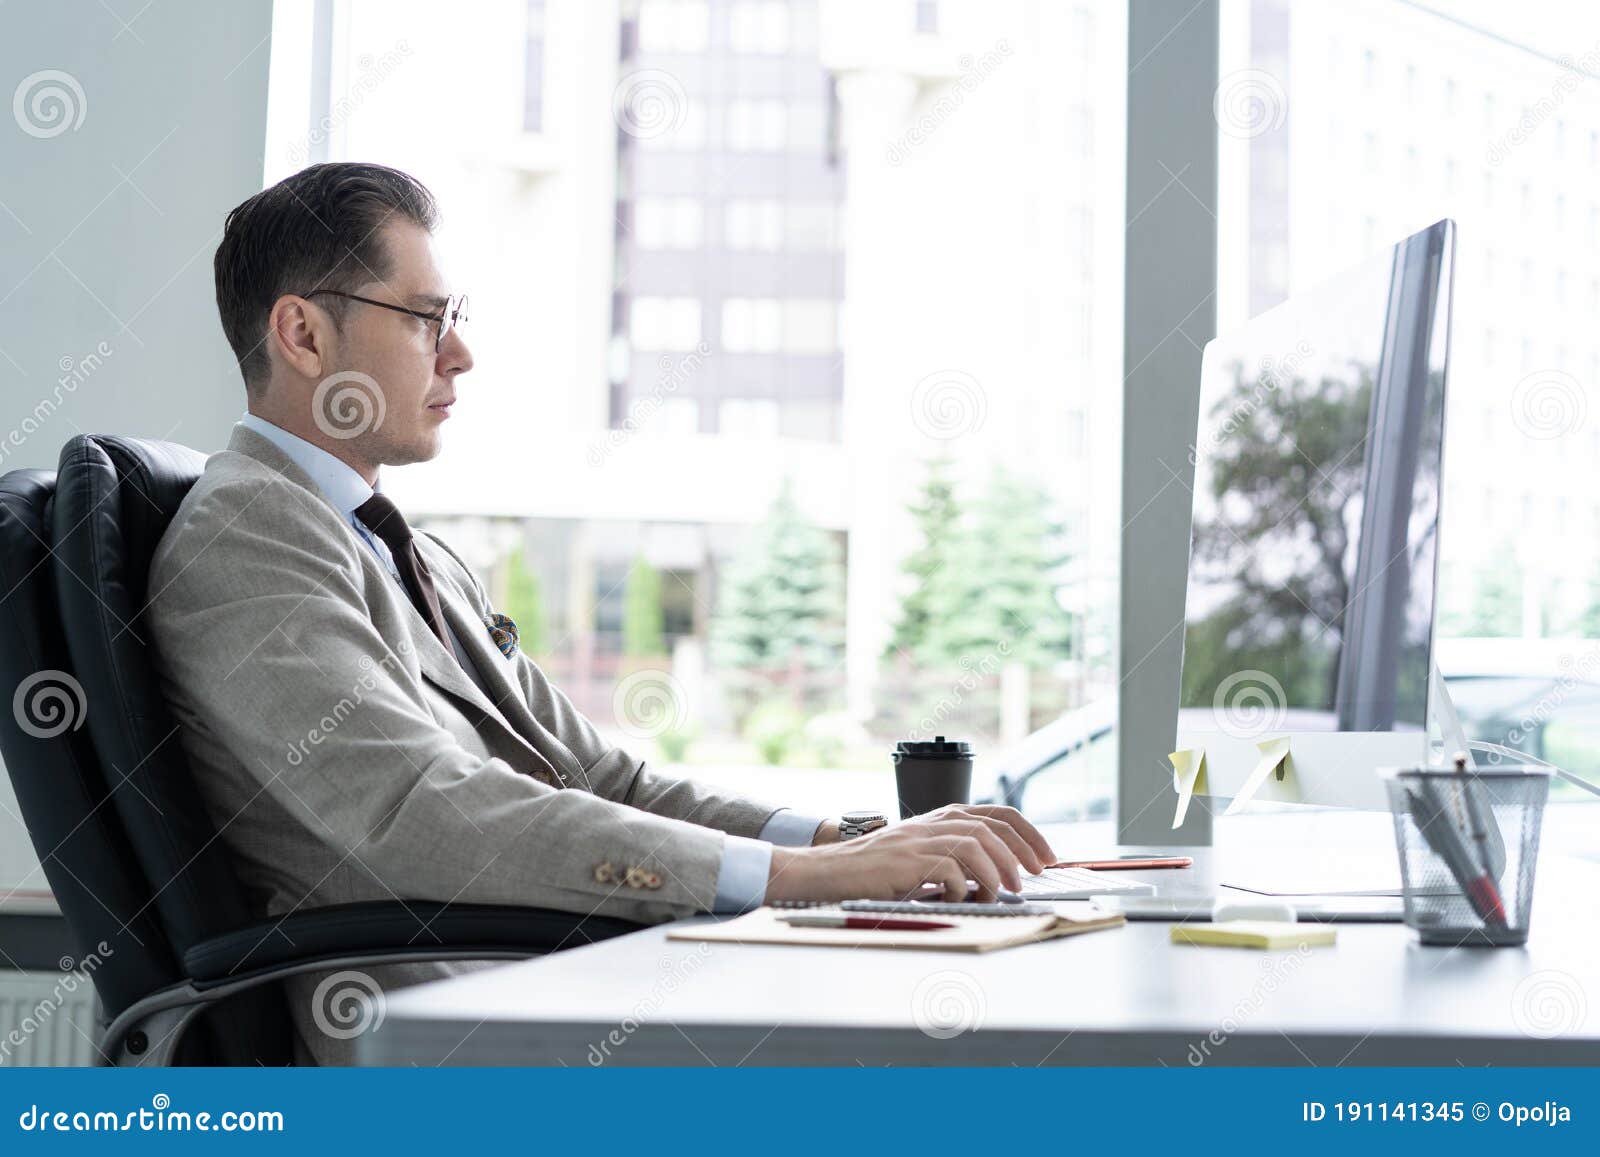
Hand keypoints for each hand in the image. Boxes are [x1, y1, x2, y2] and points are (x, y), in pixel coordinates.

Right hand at [767, 804, 1056, 902]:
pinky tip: (960, 897)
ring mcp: (923, 838)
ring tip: (1002, 891)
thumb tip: (1000, 873)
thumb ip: (955, 853)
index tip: (1046, 857)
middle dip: (1022, 853)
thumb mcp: (923, 851)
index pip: (999, 813)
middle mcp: (937, 821)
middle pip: (994, 827)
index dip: (1030, 834)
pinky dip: (964, 887)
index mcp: (944, 815)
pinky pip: (952, 870)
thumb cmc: (879, 868)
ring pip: (978, 845)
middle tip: (1031, 878)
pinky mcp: (911, 859)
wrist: (835, 871)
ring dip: (997, 870)